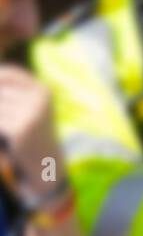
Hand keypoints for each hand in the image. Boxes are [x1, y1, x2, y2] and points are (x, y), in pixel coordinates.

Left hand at [0, 65, 63, 198]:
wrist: (46, 161)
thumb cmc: (31, 129)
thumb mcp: (26, 105)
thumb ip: (6, 90)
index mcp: (43, 91)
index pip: (7, 74)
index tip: (5, 103)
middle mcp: (40, 100)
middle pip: (0, 90)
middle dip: (0, 105)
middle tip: (11, 119)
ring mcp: (31, 115)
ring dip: (1, 118)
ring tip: (12, 128)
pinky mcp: (20, 130)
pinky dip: (0, 129)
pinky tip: (10, 136)